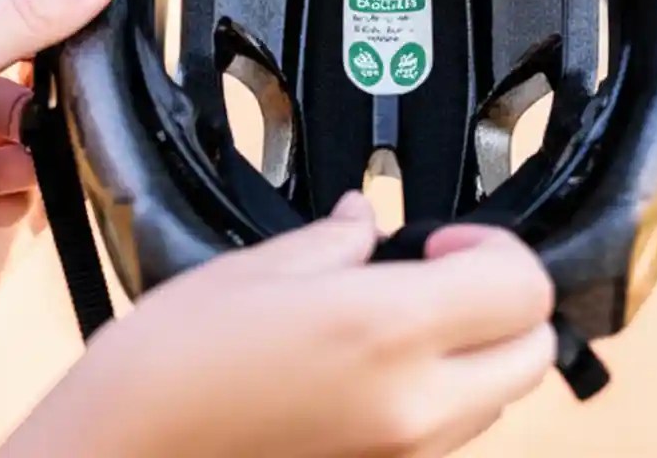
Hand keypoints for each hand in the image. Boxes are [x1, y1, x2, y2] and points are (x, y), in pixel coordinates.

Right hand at [4, 194, 555, 457]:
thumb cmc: (170, 368)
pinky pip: (450, 431)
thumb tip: (364, 222)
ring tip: (401, 321)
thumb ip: (334, 242)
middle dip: (504, 303)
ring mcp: (405, 451)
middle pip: (533, 352)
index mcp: (386, 331)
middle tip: (442, 274)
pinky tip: (375, 368)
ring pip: (498, 398)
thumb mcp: (253, 272)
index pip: (523, 288)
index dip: (496, 248)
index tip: (444, 240)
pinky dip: (440, 394)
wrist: (123, 453)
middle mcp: (413, 403)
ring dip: (475, 352)